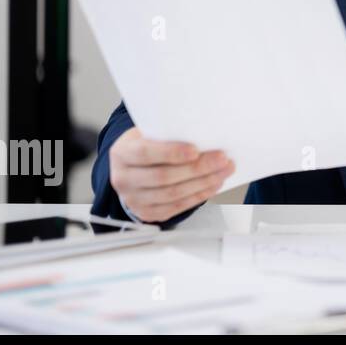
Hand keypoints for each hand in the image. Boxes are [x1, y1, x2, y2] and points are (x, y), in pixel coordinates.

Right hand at [109, 128, 234, 223]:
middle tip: (222, 159)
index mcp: (122, 153)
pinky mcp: (146, 212)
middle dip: (198, 168)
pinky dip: (198, 196)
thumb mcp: (151, 132)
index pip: (145, 153)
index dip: (171, 152)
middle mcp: (123, 178)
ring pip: (173, 194)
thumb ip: (170, 133)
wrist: (133, 166)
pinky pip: (176, 207)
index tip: (196, 150)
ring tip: (223, 171)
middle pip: (163, 177)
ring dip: (204, 183)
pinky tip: (213, 184)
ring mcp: (133, 199)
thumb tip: (204, 133)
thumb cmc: (147, 144)